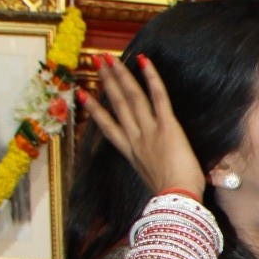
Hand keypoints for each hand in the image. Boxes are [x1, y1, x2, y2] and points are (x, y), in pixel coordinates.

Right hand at [79, 53, 204, 198]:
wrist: (177, 200)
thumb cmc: (172, 198)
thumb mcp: (156, 183)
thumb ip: (154, 173)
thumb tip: (160, 176)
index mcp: (132, 154)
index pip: (109, 127)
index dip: (94, 110)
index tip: (82, 95)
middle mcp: (136, 139)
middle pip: (118, 105)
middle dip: (107, 82)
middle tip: (97, 64)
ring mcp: (149, 131)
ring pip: (131, 97)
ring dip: (120, 75)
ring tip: (109, 58)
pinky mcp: (167, 127)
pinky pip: (158, 97)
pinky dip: (151, 78)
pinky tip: (143, 60)